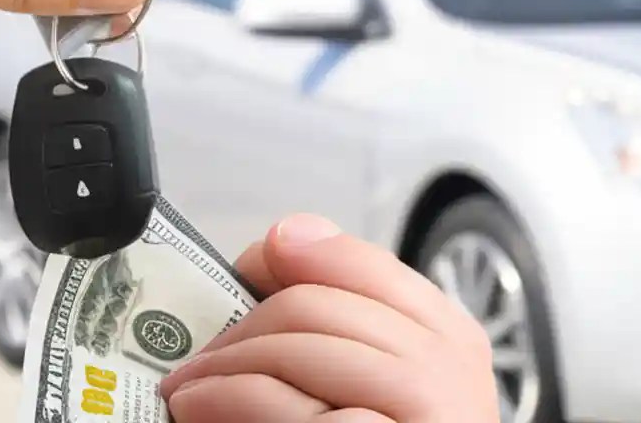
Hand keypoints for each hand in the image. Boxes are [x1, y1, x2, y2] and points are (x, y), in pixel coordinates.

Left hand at [160, 215, 499, 422]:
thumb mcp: (391, 380)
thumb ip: (353, 317)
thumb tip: (288, 236)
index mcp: (453, 342)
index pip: (369, 265)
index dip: (295, 257)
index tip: (248, 267)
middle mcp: (448, 372)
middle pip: (322, 305)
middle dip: (243, 321)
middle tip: (199, 352)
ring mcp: (419, 411)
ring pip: (299, 346)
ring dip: (222, 362)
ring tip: (187, 387)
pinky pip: (284, 407)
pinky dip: (227, 399)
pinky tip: (199, 409)